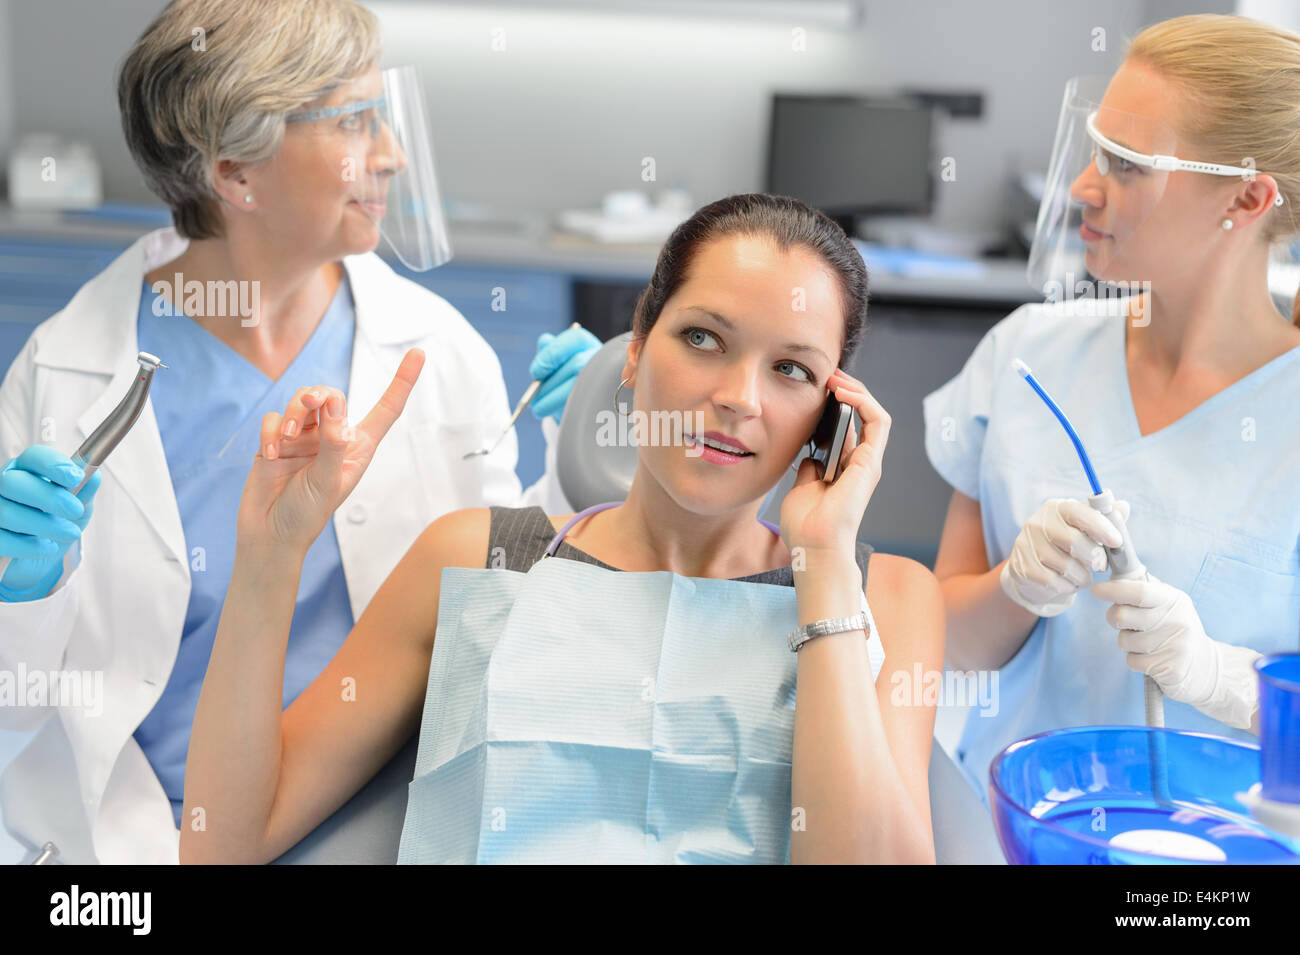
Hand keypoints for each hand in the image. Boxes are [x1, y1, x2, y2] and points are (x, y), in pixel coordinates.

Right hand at [0, 446, 101, 600]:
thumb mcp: (79, 504)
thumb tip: (93, 475)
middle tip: (75, 510)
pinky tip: (47, 547)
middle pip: (12, 482)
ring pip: (6, 512)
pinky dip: (28, 546)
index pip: (33, 456)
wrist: (46, 552)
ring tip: (69, 533)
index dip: (53, 464)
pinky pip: (2, 540)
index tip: (76, 477)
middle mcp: (4, 485)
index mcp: (28, 470)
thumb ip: (85, 489)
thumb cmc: (60, 520)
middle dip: (49, 497)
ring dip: (45, 525)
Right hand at [237, 348, 424, 552]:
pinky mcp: (276, 440)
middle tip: (311, 405)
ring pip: (301, 402)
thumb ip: (333, 444)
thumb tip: (337, 411)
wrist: (269, 534)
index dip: (402, 381)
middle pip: (332, 395)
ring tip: (286, 441)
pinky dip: (270, 432)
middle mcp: (333, 438)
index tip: (419, 353)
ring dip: (293, 414)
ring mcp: (304, 438)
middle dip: (320, 395)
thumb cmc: (306, 514)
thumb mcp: (328, 482)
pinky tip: (269, 455)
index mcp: (358, 447)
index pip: (386, 409)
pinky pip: (274, 419)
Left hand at [529, 326, 601, 421]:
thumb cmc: (560, 371)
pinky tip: (550, 412)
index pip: (573, 339)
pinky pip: (582, 403)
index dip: (552, 355)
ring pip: (579, 385)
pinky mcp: (601, 397)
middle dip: (550, 383)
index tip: (535, 373)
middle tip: (533, 397)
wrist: (575, 392)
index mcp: (583, 342)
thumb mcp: (553, 359)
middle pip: (576, 365)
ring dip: (553, 399)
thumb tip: (545, 342)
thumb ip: (548, 349)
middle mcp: (597, 356)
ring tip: (538, 408)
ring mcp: (602, 377)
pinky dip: (562, 408)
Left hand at [779, 368, 889, 558]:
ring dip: (857, 391)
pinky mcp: (871, 462)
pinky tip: (844, 391)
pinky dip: (864, 401)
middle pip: (863, 417)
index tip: (817, 390)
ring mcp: (869, 463)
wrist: (813, 547)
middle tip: (827, 376)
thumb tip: (809, 456)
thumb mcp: (803, 489)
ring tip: (835, 378)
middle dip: (848, 391)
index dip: (837, 405)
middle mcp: (861, 464)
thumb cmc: (806, 527)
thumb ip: (810, 470)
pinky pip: (878, 422)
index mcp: (846, 470)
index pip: (849, 428)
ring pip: (875, 414)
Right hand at [1000, 498, 1126, 616]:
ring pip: (1065, 565)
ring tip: (1084, 576)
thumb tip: (1124, 506)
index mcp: (1056, 508)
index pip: (1079, 513)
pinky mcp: (1021, 567)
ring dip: (1082, 576)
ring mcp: (1026, 545)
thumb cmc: (1067, 545)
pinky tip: (1069, 583)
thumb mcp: (1084, 529)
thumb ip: (1104, 518)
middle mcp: (1037, 523)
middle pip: (1073, 541)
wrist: (1034, 569)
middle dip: (1095, 557)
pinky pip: (1053, 582)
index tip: (1117, 542)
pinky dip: (1068, 586)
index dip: (1100, 527)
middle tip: (1101, 565)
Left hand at [1090, 573, 1260, 729]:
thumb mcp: (1169, 604)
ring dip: (1128, 643)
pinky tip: (1152, 658)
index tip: (1095, 590)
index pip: (1139, 591)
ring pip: (1124, 641)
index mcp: (1174, 600)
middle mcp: (1177, 621)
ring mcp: (1175, 646)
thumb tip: (1115, 578)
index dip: (1113, 590)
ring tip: (1147, 643)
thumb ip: (1144, 590)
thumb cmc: (1176, 630)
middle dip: (1114, 619)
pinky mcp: (1169, 668)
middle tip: (1126, 622)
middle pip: (1122, 616)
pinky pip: (1132, 661)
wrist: (1204, 667)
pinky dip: (1136, 661)